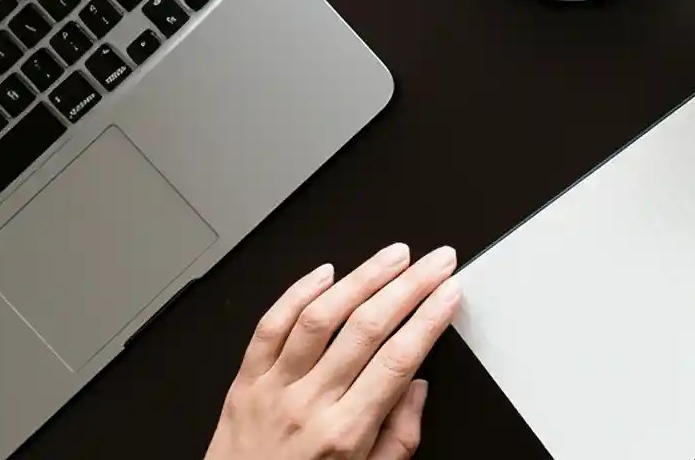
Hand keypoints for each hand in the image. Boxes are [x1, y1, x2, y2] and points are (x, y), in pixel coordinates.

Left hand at [204, 244, 461, 459]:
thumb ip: (399, 438)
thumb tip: (418, 388)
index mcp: (345, 434)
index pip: (398, 359)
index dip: (429, 318)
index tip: (449, 292)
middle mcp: (309, 405)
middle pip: (367, 328)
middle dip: (409, 285)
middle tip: (435, 261)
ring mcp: (274, 388)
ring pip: (320, 317)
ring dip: (362, 277)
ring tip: (393, 256)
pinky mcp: (245, 381)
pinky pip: (269, 325)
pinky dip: (297, 292)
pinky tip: (325, 272)